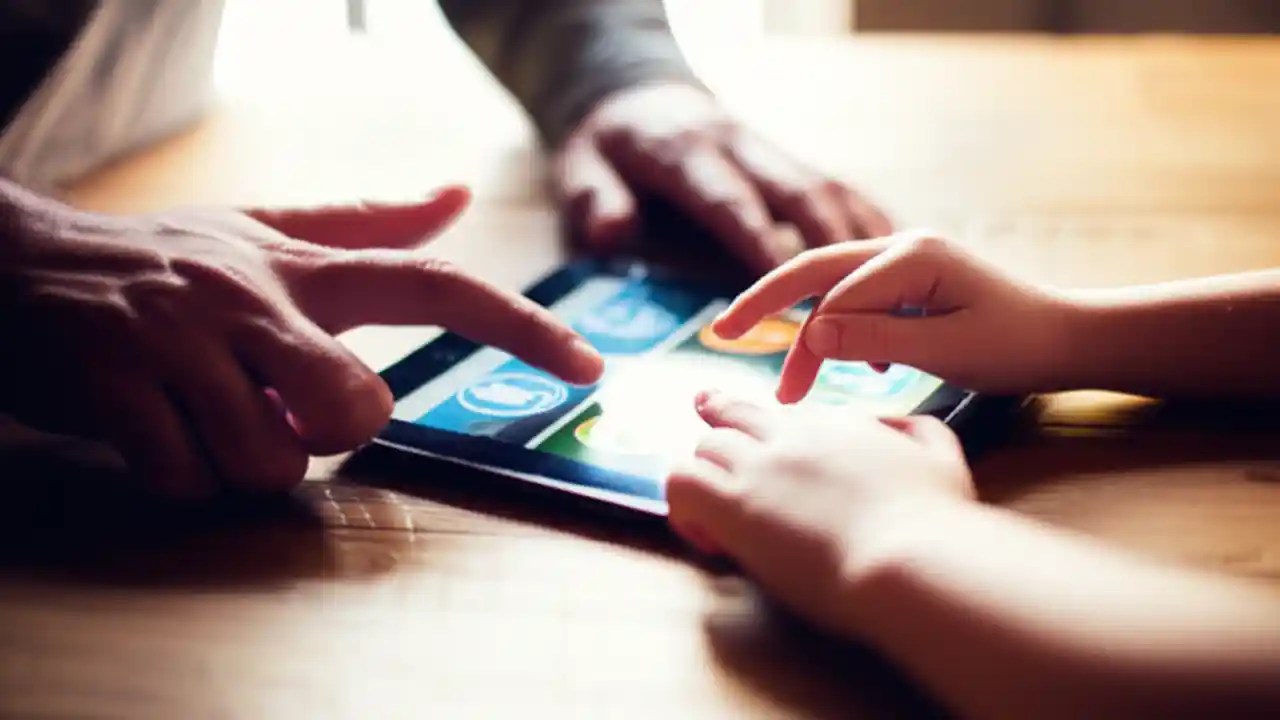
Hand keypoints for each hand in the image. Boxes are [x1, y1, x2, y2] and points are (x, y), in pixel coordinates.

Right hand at [0, 182, 602, 498]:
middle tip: (278, 406)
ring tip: (206, 412)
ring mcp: (184, 344)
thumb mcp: (263, 229)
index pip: (434, 285)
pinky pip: (189, 479)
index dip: (519, 325)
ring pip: (271, 460)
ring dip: (244, 458)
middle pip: (356, 406)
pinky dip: (180, 473)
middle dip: (330, 432)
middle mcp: (255, 300)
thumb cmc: (165, 260)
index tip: (586, 364)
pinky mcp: (118, 390)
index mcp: (301, 268)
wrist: (21, 266)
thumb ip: (365, 223)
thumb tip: (458, 196)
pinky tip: (156, 427)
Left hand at [553, 83, 891, 272]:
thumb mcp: (580, 166)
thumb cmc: (606, 145)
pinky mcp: (786, 159)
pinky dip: (868, 217)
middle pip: (795, 192)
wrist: (633, 91)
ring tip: (899, 286)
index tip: (784, 278)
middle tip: (859, 298)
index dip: (756, 238)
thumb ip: (594, 198)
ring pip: (827, 189)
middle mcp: (740, 148)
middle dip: (829, 242)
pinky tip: (898, 253)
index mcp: (686, 154)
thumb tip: (611, 232)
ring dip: (862, 235)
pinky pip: (836, 185)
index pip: (727, 199)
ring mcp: (769, 151)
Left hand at [666, 389, 972, 635]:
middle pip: (734, 415)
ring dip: (704, 473)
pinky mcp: (733, 506)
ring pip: (703, 446)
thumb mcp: (944, 458)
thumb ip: (921, 431)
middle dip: (718, 425)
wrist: (913, 557)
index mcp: (837, 426)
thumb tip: (895, 425)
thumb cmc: (937, 522)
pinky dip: (681, 505)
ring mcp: (758, 467)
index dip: (770, 430)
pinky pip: (679, 483)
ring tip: (710, 511)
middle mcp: (791, 437)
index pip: (785, 415)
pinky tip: (706, 535)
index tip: (766, 447)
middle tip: (708, 434)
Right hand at [712, 232, 1075, 399]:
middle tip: (722, 334)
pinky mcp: (913, 280)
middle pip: (816, 270)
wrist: (1069, 339)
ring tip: (796, 381)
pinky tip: (863, 366)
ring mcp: (908, 260)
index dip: (807, 345)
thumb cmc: (1017, 347)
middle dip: (767, 301)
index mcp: (912, 257)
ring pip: (834, 285)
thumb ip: (877, 339)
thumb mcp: (947, 349)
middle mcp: (903, 247)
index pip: (835, 297)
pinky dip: (845, 329)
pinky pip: (859, 298)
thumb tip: (812, 335)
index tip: (791, 395)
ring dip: (810, 326)